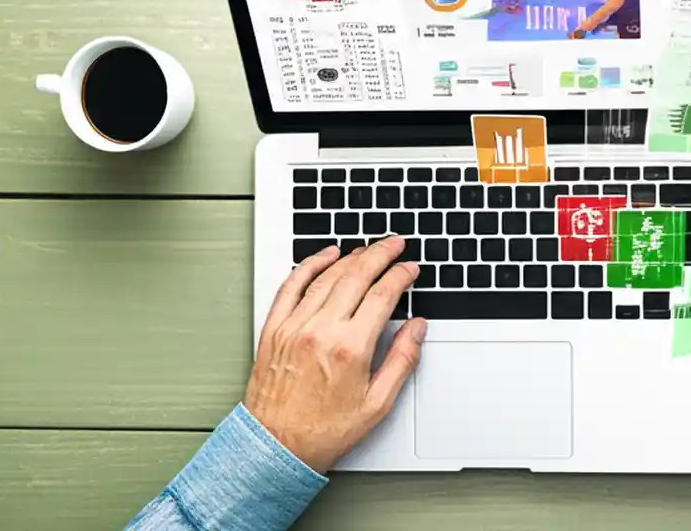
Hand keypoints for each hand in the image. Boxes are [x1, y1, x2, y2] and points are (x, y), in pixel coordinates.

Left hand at [243, 237, 426, 473]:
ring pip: (326, 276)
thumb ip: (401, 360)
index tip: (410, 269)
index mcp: (349, 348)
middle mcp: (320, 331)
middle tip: (395, 245)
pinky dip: (309, 265)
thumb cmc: (322, 430)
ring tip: (367, 249)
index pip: (382, 295)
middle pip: (356, 276)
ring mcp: (294, 327)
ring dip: (350, 257)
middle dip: (380, 254)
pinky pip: (291, 285)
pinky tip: (324, 256)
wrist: (275, 446)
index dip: (400, 275)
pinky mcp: (274, 329)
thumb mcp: (377, 403)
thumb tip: (416, 329)